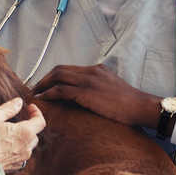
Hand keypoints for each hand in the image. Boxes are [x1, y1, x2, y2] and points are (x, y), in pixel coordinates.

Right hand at [0, 98, 45, 171]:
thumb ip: (9, 108)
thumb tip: (19, 102)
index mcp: (25, 133)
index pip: (40, 121)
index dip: (37, 112)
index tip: (30, 107)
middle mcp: (27, 147)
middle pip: (35, 134)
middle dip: (29, 126)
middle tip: (18, 120)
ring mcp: (21, 159)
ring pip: (28, 146)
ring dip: (22, 138)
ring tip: (9, 134)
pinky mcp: (14, 167)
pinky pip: (20, 156)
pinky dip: (16, 149)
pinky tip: (5, 146)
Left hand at [31, 64, 159, 127]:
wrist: (139, 106)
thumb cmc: (129, 104)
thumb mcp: (112, 88)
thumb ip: (99, 87)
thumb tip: (87, 97)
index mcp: (97, 70)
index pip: (70, 68)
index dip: (54, 75)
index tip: (46, 84)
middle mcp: (91, 71)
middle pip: (60, 69)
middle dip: (45, 78)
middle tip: (36, 88)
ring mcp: (88, 81)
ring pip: (58, 76)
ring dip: (43, 84)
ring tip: (35, 94)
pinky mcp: (87, 93)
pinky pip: (62, 90)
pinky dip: (49, 94)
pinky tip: (43, 99)